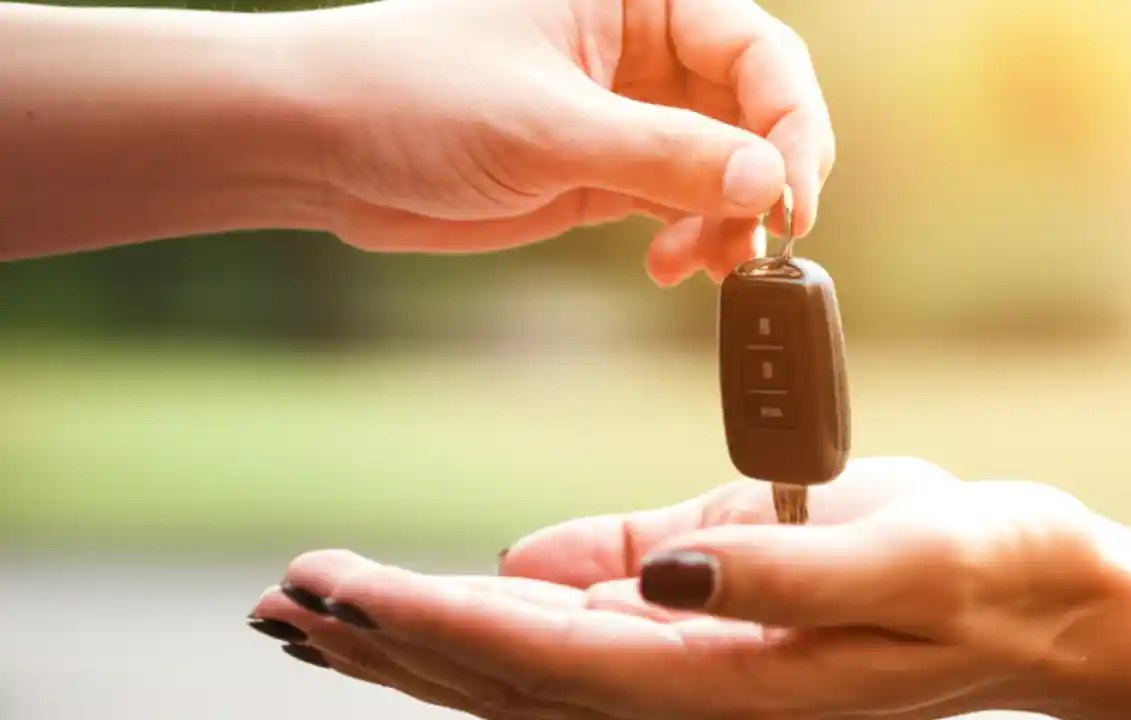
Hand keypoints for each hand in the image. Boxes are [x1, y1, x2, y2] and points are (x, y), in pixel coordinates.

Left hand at [249, 458, 1113, 718]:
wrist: (1034, 597)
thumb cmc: (982, 566)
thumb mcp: (901, 558)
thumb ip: (772, 573)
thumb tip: (642, 576)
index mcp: (725, 681)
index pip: (540, 659)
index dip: (428, 622)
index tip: (333, 584)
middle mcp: (690, 691)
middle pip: (503, 676)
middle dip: (387, 638)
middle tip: (284, 600)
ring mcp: (690, 668)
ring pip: (521, 665)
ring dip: (418, 635)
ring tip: (321, 609)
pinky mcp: (701, 628)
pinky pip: (575, 631)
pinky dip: (495, 612)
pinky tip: (450, 590)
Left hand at [294, 0, 834, 283]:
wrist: (320, 146)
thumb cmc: (413, 95)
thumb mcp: (548, 124)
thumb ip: (667, 154)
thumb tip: (772, 182)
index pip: (755, 49)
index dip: (790, 121)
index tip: (792, 193)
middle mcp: (640, 46)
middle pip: (752, 110)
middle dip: (764, 177)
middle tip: (761, 237)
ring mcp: (624, 109)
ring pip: (723, 164)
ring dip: (730, 218)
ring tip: (707, 263)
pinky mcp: (603, 167)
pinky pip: (680, 200)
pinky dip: (693, 235)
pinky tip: (673, 264)